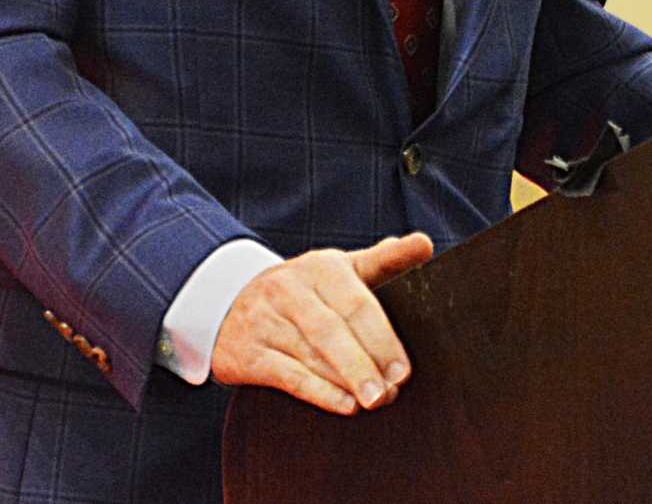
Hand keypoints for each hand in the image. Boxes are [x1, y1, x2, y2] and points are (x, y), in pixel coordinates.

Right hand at [211, 233, 433, 413]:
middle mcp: (290, 289)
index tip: (404, 368)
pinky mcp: (247, 352)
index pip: (357, 302)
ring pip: (312, 355)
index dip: (383, 337)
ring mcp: (265, 320)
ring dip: (347, 382)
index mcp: (321, 266)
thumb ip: (382, 260)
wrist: (227, 301)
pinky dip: (319, 393)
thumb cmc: (303, 290)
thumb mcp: (338, 270)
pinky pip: (288, 375)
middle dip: (366, 363)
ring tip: (375, 401)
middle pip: (334, 330)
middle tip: (393, 390)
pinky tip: (345, 406)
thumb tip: (423, 245)